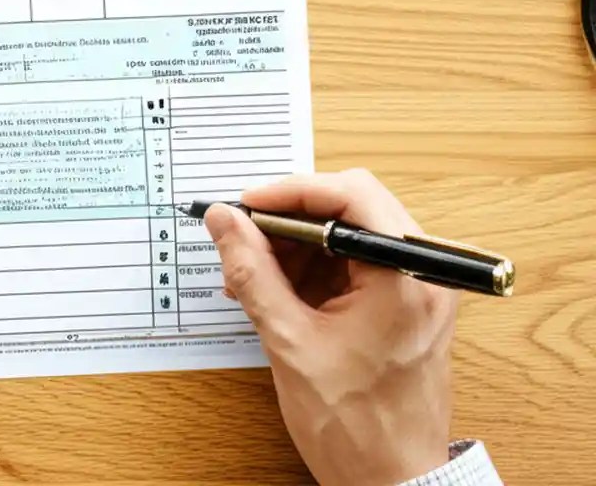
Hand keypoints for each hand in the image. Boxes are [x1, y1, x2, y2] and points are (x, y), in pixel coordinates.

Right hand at [204, 169, 455, 485]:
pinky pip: (357, 261)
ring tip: (253, 276)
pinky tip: (278, 291)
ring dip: (298, 246)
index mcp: (405, 276)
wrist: (393, 478)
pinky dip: (314, 268)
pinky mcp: (408, 301)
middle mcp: (424, 272)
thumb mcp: (289, 342)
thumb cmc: (357, 427)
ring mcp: (420, 286)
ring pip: (350, 231)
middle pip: (352, 206)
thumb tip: (225, 223)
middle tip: (244, 238)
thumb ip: (253, 273)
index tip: (246, 206)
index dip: (289, 192)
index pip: (349, 195)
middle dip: (290, 219)